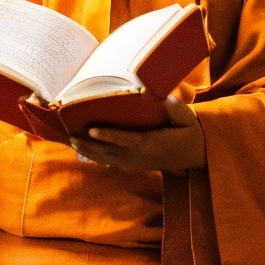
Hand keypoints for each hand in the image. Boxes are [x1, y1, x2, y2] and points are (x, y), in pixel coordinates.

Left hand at [70, 96, 206, 174]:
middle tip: (70, 135)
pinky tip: (82, 149)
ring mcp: (133, 163)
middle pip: (108, 152)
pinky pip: (109, 162)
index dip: (108, 136)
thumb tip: (164, 99)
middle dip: (88, 144)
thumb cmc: (186, 131)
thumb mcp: (186, 118)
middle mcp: (138, 156)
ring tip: (71, 141)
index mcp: (150, 143)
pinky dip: (94, 156)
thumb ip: (176, 109)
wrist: (193, 153)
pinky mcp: (131, 165)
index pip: (126, 140)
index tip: (91, 131)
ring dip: (87, 151)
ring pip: (105, 159)